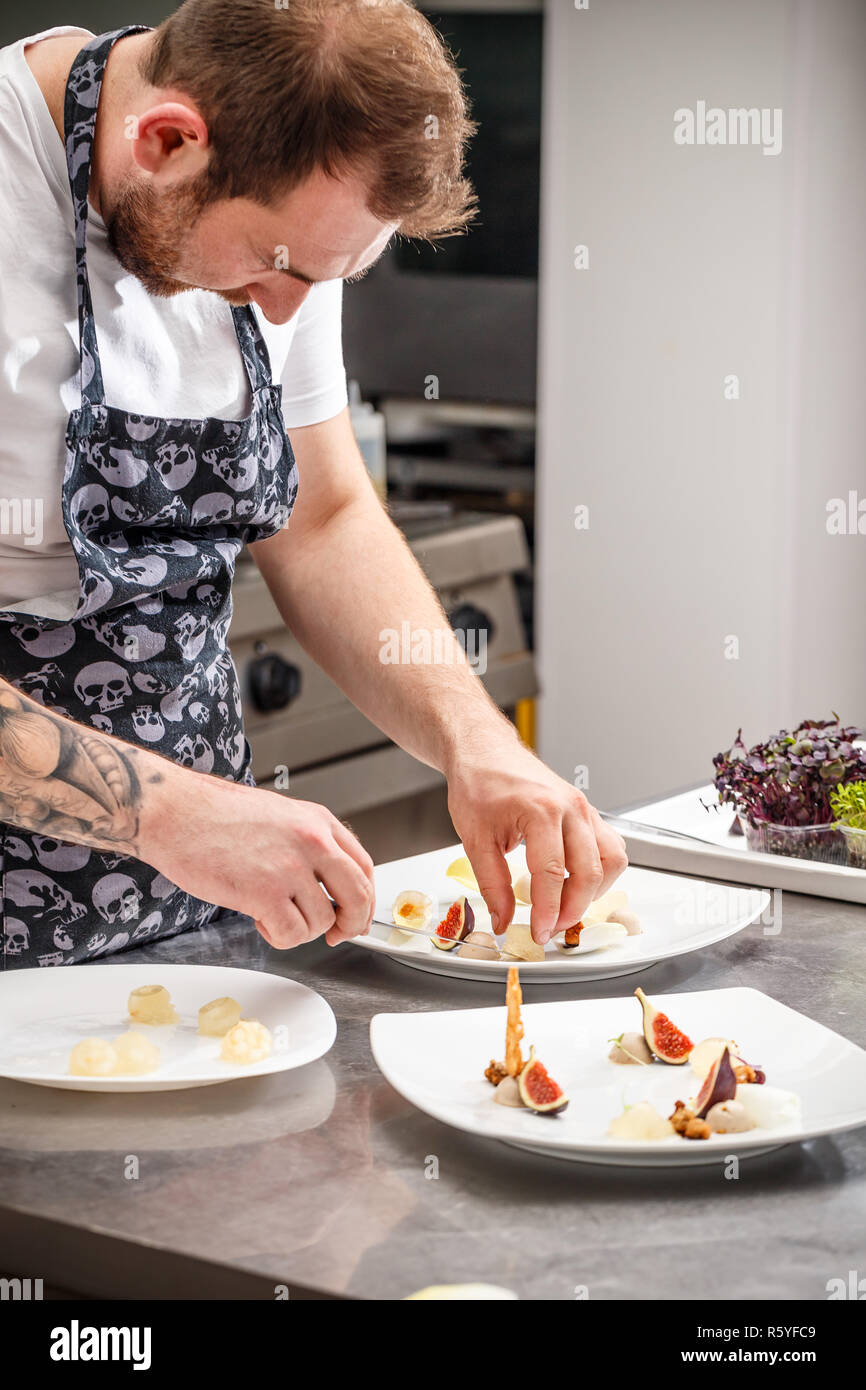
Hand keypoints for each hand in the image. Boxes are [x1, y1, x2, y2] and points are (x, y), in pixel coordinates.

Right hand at [142, 770, 374, 948]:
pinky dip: (279, 937)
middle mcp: (312, 841)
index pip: (364, 866)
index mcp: (318, 821)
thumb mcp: (279, 817)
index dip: (365, 899)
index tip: (357, 916)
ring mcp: (290, 867)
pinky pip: (292, 934)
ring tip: (272, 915)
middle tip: (337, 935)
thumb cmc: (215, 815)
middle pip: (358, 896)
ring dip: (300, 929)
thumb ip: (308, 845)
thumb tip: (329, 884)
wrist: (175, 812)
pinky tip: (260, 921)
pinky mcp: (264, 892)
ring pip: (322, 921)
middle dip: (351, 924)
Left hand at [445, 734, 626, 944]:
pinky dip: (600, 870)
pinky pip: (609, 845)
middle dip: (573, 909)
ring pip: (612, 859)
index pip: (552, 874)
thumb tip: (504, 918)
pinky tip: (576, 882)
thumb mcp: (474, 838)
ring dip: (594, 891)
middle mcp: (570, 807)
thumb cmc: (479, 783)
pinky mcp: (586, 811)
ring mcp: (583, 808)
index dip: (547, 911)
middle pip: (590, 871)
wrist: (484, 750)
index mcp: (541, 810)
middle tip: (552, 928)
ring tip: (567, 907)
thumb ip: (492, 883)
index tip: (539, 932)